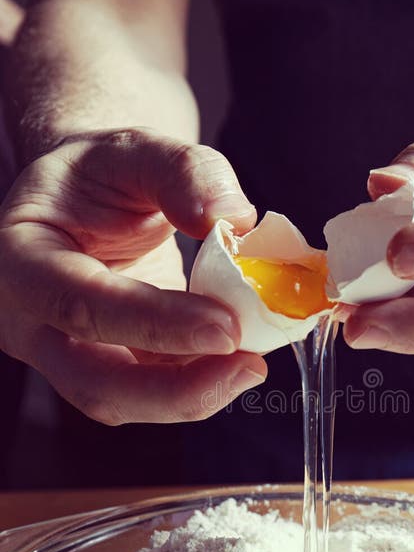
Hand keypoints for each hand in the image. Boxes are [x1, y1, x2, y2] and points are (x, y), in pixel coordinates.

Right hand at [0, 128, 266, 422]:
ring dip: (196, 394)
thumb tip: (231, 217)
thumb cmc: (102, 175)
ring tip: (252, 363)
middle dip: (176, 389)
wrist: (90, 199)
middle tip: (247, 365)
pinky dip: (201, 383)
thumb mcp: (135, 149)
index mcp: (21, 261)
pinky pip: (153, 394)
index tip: (226, 328)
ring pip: (126, 402)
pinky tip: (237, 359)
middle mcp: (32, 322)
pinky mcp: (109, 370)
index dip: (154, 324)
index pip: (81, 305)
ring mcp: (67, 355)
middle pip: (95, 384)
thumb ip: (183, 171)